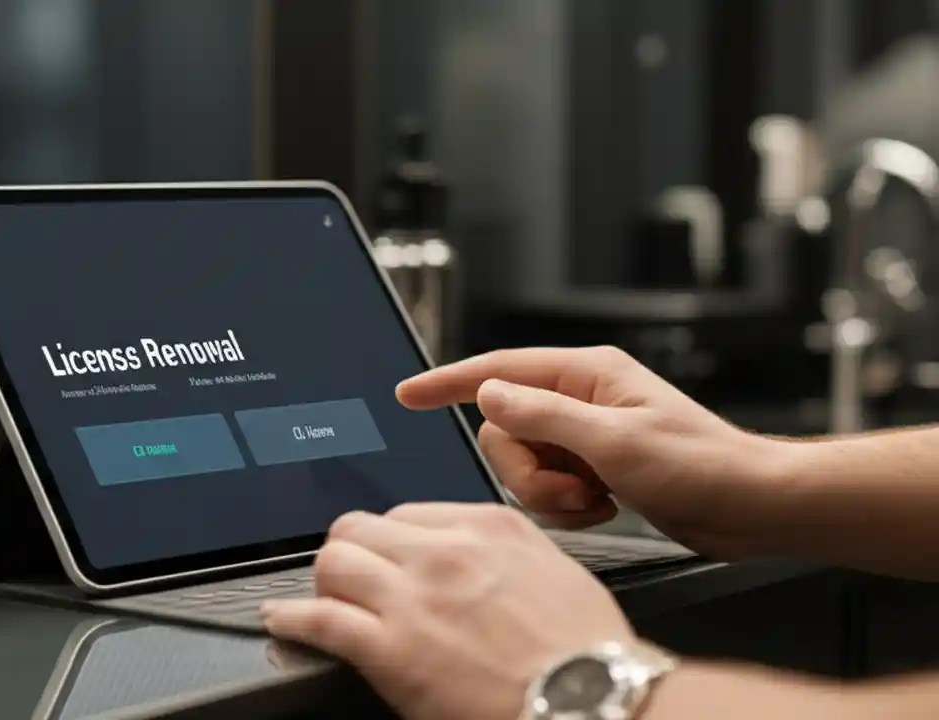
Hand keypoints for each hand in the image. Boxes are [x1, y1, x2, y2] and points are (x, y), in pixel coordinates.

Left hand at [261, 503, 633, 719]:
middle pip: (359, 528)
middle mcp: (443, 551)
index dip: (390, 541)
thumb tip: (471, 557)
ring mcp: (412, 597)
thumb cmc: (586, 650)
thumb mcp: (552, 570)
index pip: (406, 513)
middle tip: (353, 579)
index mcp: (486, 526)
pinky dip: (292, 618)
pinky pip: (320, 617)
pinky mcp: (389, 648)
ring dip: (326, 583)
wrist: (592, 699)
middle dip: (352, 553)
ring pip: (333, 562)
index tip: (386, 557)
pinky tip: (283, 620)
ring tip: (324, 600)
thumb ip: (501, 553)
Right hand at [397, 346, 783, 556]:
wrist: (751, 508)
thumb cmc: (701, 466)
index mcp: (586, 375)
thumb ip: (544, 416)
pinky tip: (606, 507)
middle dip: (527, 471)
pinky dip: (568, 507)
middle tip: (573, 489)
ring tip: (597, 501)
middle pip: (504, 431)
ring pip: (522, 465)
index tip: (408, 396)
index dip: (449, 382)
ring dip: (550, 494)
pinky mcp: (593, 468)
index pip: (499, 370)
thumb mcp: (615, 442)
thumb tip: (487, 395)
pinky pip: (548, 488)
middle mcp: (580, 399)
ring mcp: (585, 435)